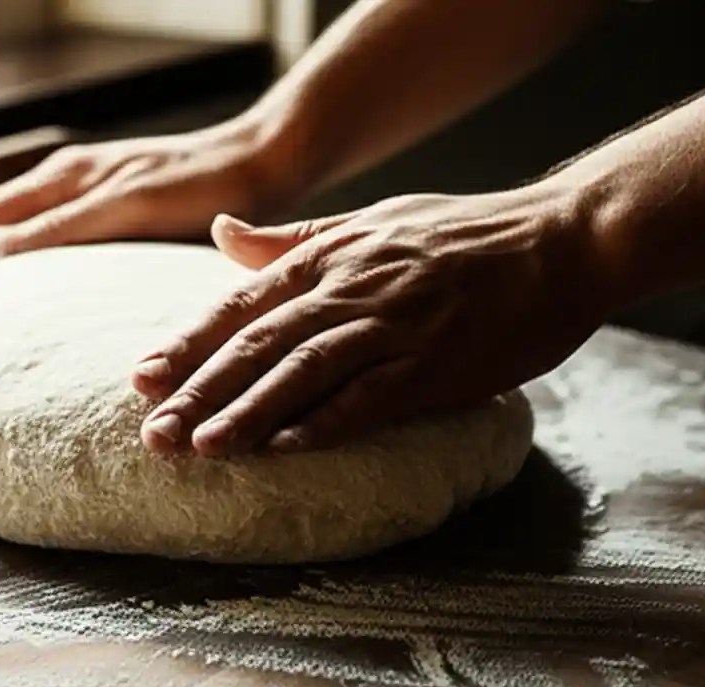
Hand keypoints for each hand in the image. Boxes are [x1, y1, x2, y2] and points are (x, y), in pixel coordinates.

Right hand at [0, 121, 285, 300]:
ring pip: (8, 230)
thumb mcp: (131, 205)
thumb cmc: (203, 187)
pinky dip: (11, 264)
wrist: (261, 165)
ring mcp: (84, 193)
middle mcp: (64, 180)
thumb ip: (65, 223)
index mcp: (62, 177)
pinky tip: (15, 294)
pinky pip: (40, 238)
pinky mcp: (108, 210)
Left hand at [131, 183, 612, 454]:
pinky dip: (327, 422)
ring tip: (201, 448)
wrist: (562, 239)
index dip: (189, 343)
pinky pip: (373, 397)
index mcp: (330, 257)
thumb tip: (219, 232)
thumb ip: (292, 238)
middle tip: (151, 432)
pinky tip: (286, 448)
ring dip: (249, 412)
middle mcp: (352, 289)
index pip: (241, 303)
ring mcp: (395, 326)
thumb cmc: (462, 234)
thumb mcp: (369, 220)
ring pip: (305, 371)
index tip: (142, 378)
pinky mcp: (438, 363)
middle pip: (260, 344)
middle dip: (201, 390)